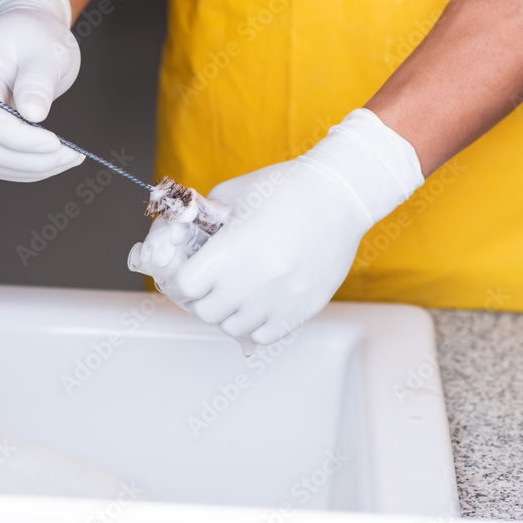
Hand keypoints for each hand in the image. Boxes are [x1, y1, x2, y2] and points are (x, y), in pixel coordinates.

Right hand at [0, 0, 83, 181]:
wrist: (22, 36)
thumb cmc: (33, 35)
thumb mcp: (45, 50)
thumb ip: (38, 81)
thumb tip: (33, 115)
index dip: (20, 139)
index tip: (55, 143)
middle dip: (31, 160)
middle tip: (71, 156)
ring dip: (31, 168)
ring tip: (67, 158)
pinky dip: (23, 166)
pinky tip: (50, 160)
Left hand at [128, 109, 423, 344]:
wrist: (340, 194)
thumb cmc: (288, 187)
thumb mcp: (234, 193)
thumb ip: (205, 217)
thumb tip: (185, 234)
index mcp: (232, 248)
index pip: (186, 285)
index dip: (183, 277)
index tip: (188, 271)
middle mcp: (254, 279)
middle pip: (206, 311)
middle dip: (203, 296)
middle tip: (210, 284)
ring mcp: (280, 297)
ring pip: (234, 327)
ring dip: (229, 312)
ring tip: (236, 294)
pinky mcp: (303, 308)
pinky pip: (266, 334)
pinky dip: (256, 324)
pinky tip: (259, 304)